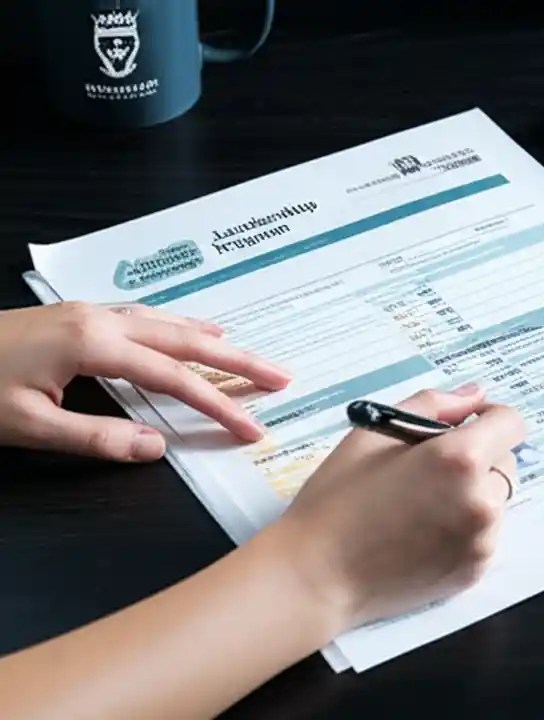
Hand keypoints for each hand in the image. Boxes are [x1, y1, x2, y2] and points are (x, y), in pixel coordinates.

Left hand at [0, 302, 290, 461]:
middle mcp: (99, 320)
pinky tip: (184, 331)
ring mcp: (87, 313)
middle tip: (280, 376)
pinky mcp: (75, 316)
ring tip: (246, 353)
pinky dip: (176, 326)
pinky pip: (143, 317)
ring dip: (211, 340)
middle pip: (185, 340)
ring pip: (166, 322)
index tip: (251, 426)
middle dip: (237, 360)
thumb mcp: (28, 426)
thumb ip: (97, 437)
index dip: (218, 404)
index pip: (174, 379)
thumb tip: (156, 448)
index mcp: (94, 344)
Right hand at [270, 385, 524, 629]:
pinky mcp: (475, 570)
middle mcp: (481, 500)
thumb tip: (475, 395)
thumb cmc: (337, 499)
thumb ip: (434, 405)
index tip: (464, 424)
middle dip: (478, 457)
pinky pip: (485, 534)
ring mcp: (482, 540)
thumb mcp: (376, 434)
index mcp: (460, 459)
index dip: (489, 417)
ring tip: (421, 505)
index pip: (511, 423)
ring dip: (473, 494)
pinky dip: (465, 528)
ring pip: (496, 500)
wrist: (315, 575)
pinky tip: (422, 533)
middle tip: (429, 469)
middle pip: (505, 462)